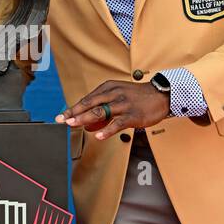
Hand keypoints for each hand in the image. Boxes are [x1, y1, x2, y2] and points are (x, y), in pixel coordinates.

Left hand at [55, 80, 169, 139]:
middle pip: (90, 103)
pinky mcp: (133, 115)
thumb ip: (102, 109)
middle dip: (75, 112)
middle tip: (63, 121)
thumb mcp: (118, 96)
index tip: (61, 117)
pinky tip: (98, 135)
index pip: (87, 99)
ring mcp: (124, 104)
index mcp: (109, 88)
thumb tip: (85, 123)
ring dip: (85, 118)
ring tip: (74, 125)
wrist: (162, 95)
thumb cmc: (138, 97)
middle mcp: (114, 94)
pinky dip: (107, 130)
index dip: (73, 108)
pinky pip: (117, 123)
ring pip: (101, 112)